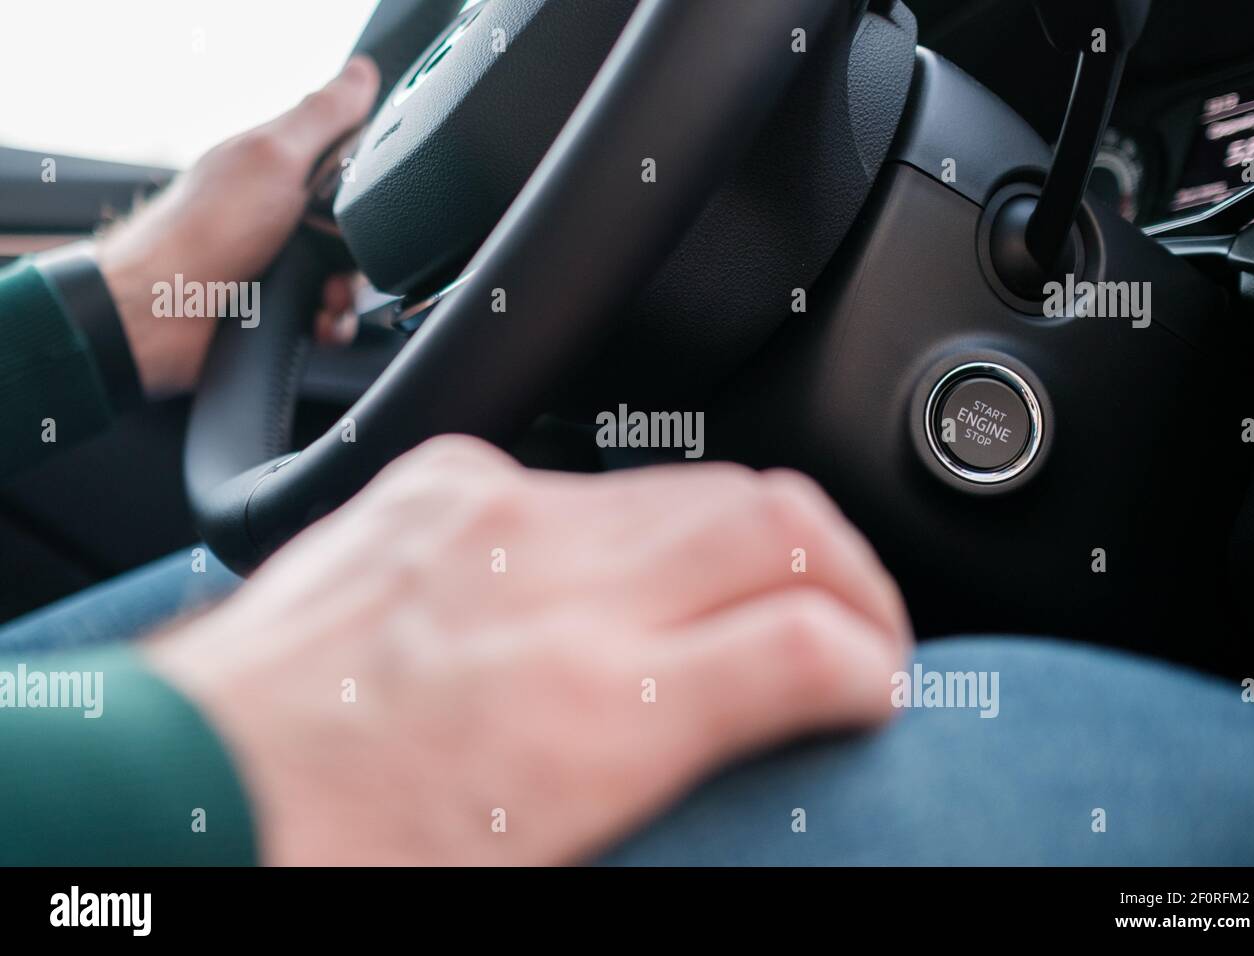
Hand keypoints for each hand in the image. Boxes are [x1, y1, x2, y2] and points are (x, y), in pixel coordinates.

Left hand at [96, 56, 380, 397]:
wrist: (161, 311)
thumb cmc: (203, 233)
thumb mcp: (274, 157)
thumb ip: (322, 115)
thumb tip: (361, 73)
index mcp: (276, 165)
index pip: (347, 158)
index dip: (368, 178)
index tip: (369, 197)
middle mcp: (278, 210)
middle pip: (355, 226)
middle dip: (360, 250)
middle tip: (342, 258)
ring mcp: (277, 259)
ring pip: (346, 274)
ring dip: (346, 294)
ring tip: (326, 300)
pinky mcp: (278, 303)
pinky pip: (327, 314)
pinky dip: (331, 322)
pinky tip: (317, 321)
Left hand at [148, 437, 911, 865]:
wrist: (181, 787)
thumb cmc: (347, 850)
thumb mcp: (552, 845)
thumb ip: (680, 758)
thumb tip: (771, 715)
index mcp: (589, 713)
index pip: (808, 643)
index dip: (877, 662)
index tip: (879, 684)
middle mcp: (553, 590)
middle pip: (777, 525)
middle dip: (853, 572)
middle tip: (860, 620)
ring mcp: (496, 516)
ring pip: (696, 482)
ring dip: (759, 534)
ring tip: (769, 586)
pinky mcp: (442, 480)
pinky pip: (591, 475)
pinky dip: (646, 518)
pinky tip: (641, 561)